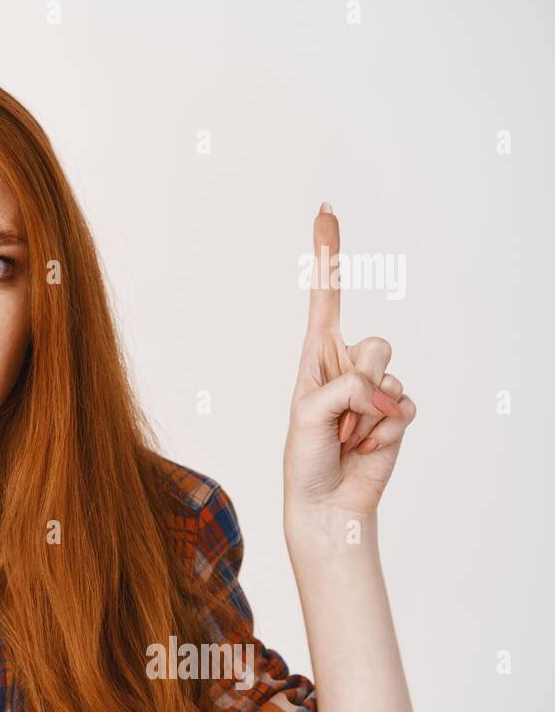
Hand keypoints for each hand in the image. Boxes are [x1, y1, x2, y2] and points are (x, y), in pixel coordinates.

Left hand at [283, 202, 417, 520]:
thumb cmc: (304, 456)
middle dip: (359, 384)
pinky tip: (366, 446)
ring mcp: (375, 387)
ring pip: (390, 375)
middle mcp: (347, 364)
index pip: (326, 296)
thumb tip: (387, 390)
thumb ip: (346, 389)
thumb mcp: (308, 414)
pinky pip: (405, 405)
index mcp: (316, 355)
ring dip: (366, 413)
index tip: (325, 211)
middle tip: (335, 419)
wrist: (326, 500)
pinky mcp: (397, 411)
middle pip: (375, 344)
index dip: (328, 254)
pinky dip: (384, 431)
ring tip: (346, 435)